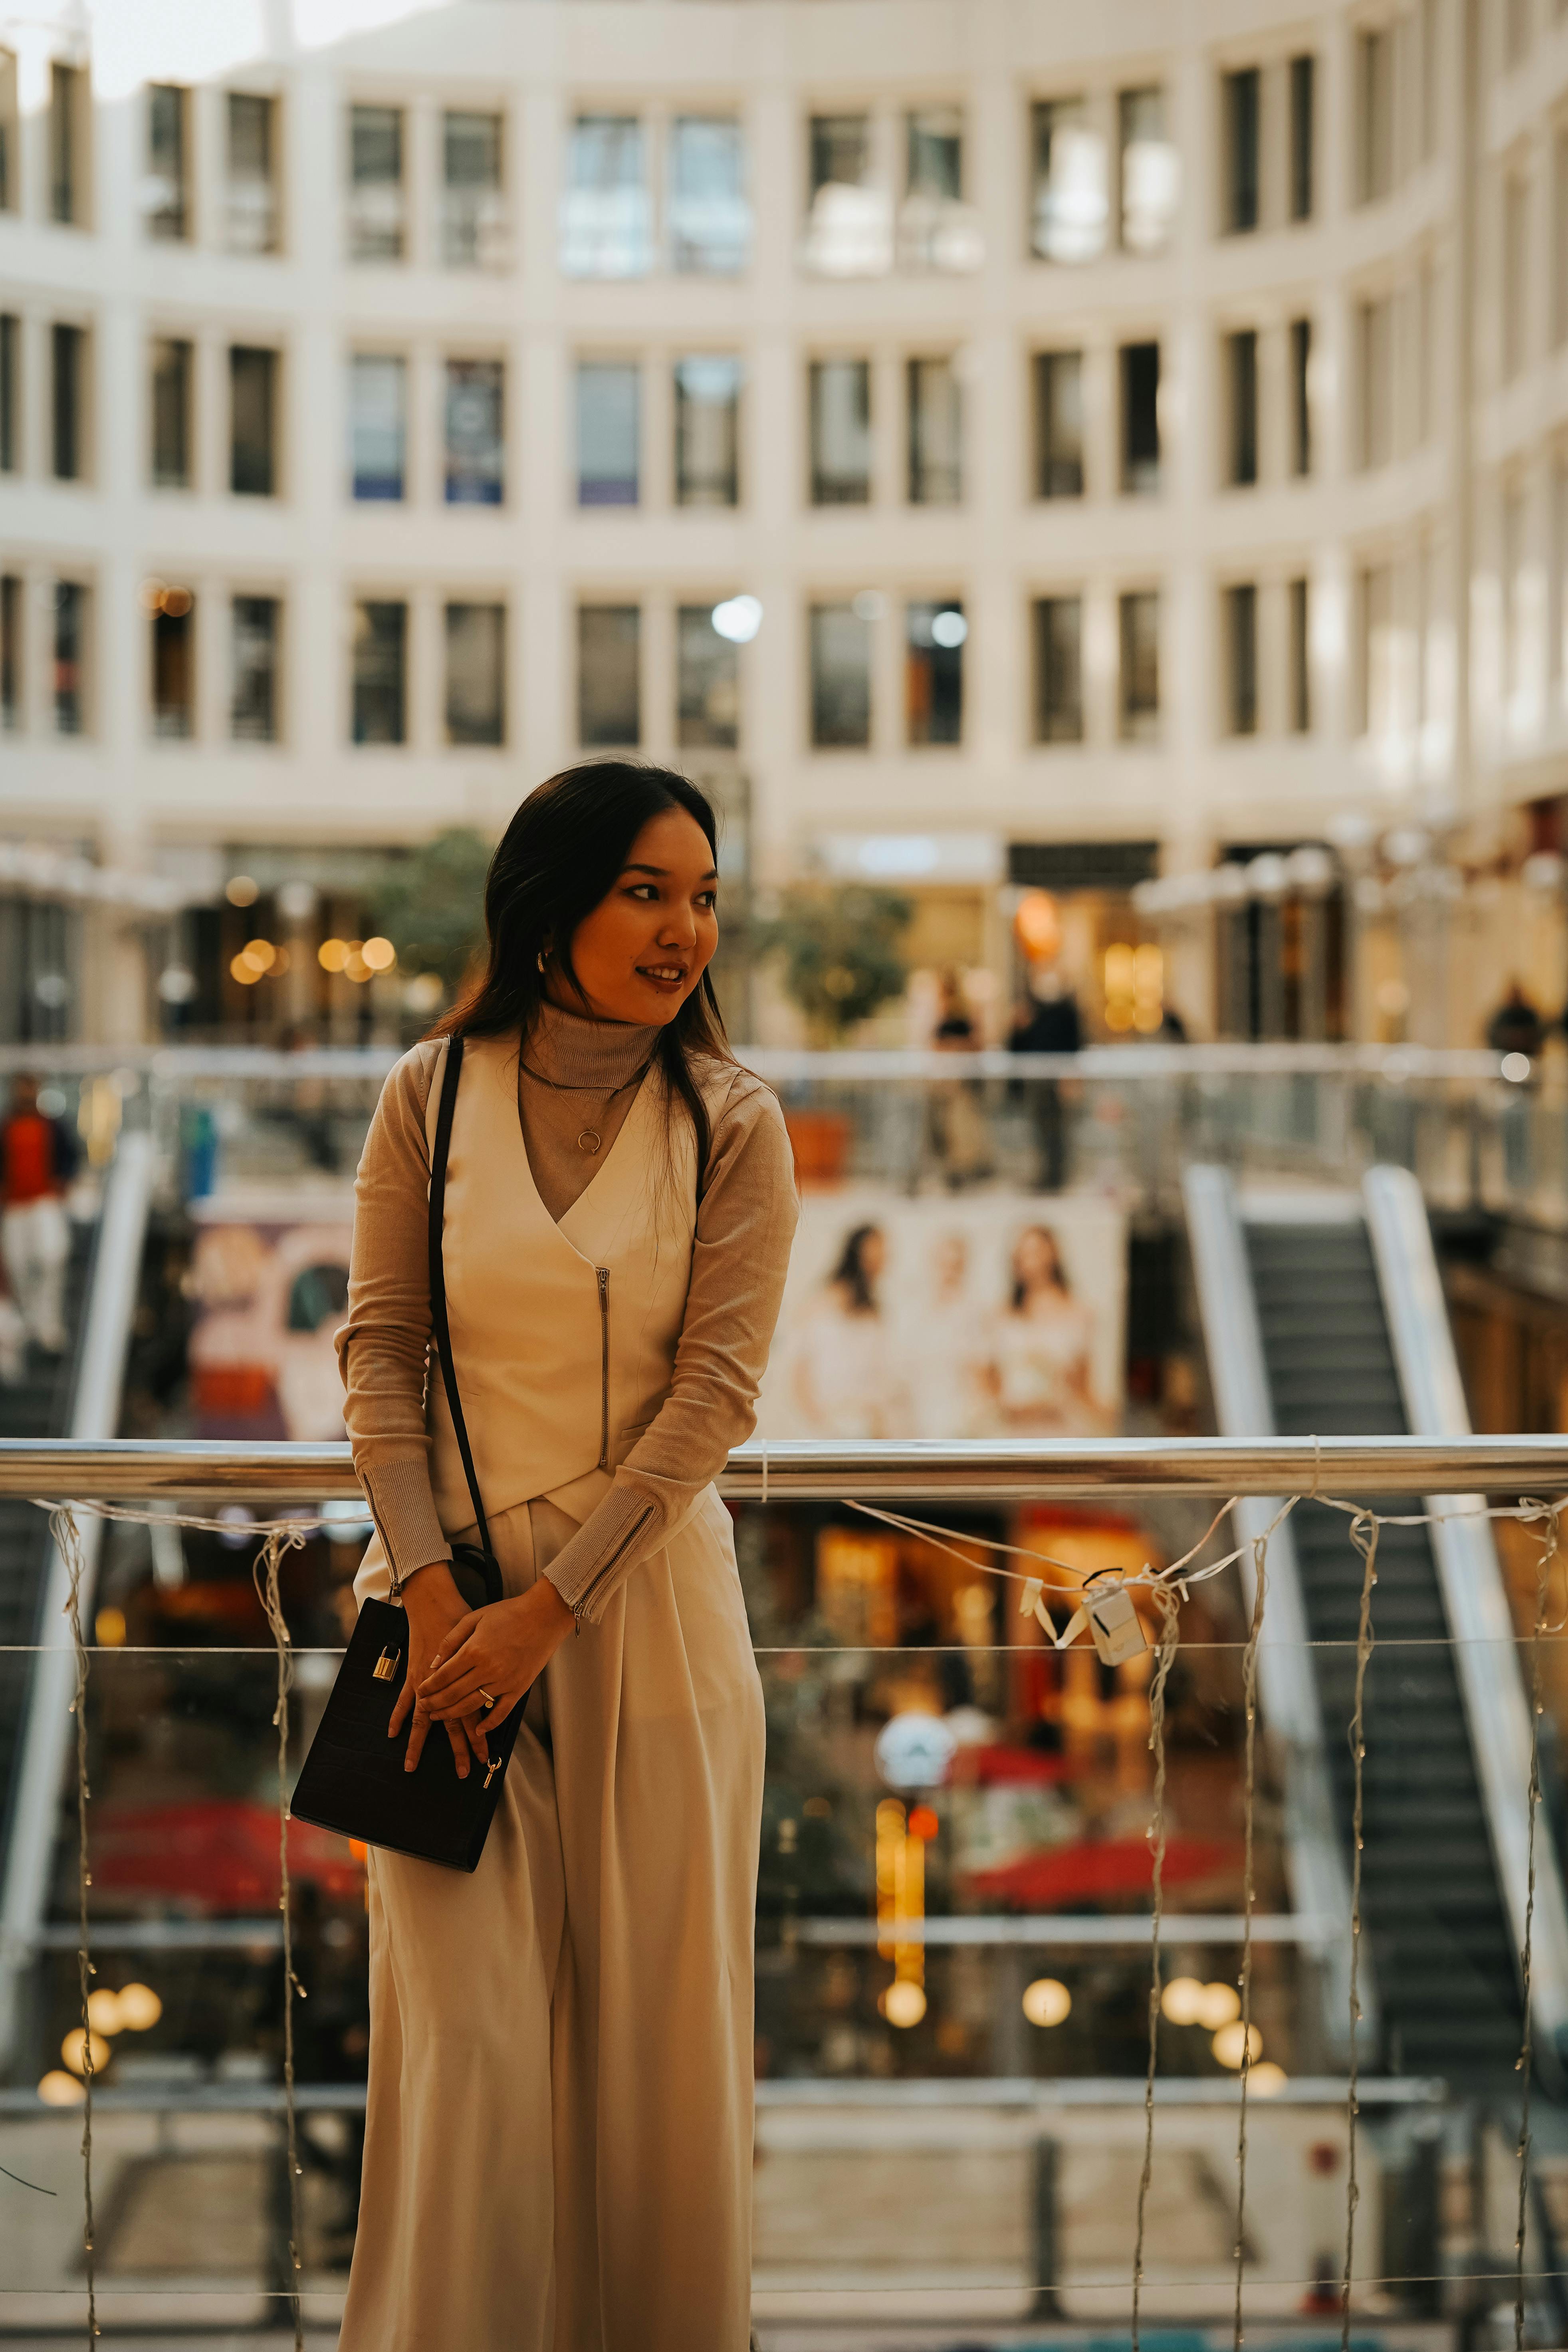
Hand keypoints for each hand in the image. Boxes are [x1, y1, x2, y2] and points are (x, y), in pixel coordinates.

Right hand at [387, 1561, 490, 1777]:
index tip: (482, 1757)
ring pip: (426, 1719)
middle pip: (454, 1724)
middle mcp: (448, 1685)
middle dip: (458, 1749)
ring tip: (413, 1765)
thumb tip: (493, 1690)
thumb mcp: (486, 1644)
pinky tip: (392, 1732)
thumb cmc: (465, 1620)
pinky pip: (403, 1699)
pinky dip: (397, 1716)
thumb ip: (489, 1668)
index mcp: (470, 1677)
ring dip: (420, 1743)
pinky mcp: (414, 1673)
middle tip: (462, 1771)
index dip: (478, 1738)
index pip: (475, 1716)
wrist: (438, 1602)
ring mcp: (427, 1681)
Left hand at [418, 1579, 573, 1727]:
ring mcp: (504, 1681)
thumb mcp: (474, 1617)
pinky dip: (489, 1724)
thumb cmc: (509, 1613)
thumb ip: (451, 1640)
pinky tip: (478, 1729)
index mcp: (474, 1651)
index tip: (420, 1692)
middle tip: (425, 1707)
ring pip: (472, 1706)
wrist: (544, 1615)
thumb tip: (434, 1663)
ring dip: (452, 1714)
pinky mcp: (519, 1688)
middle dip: (435, 1704)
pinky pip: (501, 1712)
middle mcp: (487, 1670)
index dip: (428, 1687)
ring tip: (440, 1716)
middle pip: (453, 1694)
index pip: (443, 1676)